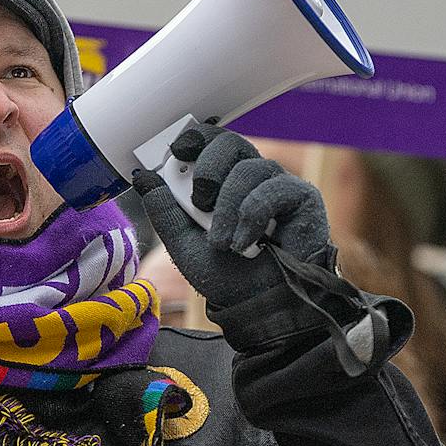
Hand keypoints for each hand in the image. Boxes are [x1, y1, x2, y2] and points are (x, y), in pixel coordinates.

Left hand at [136, 125, 330, 315]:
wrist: (259, 307)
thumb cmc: (228, 277)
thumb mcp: (184, 244)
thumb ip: (165, 210)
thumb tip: (143, 175)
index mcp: (224, 181)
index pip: (212, 142)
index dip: (195, 138)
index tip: (179, 151)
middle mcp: (252, 177)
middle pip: (230, 143)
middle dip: (208, 169)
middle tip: (199, 202)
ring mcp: (278, 185)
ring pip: (248, 168)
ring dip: (227, 208)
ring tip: (223, 243)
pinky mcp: (302, 197)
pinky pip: (272, 189)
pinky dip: (252, 215)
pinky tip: (247, 243)